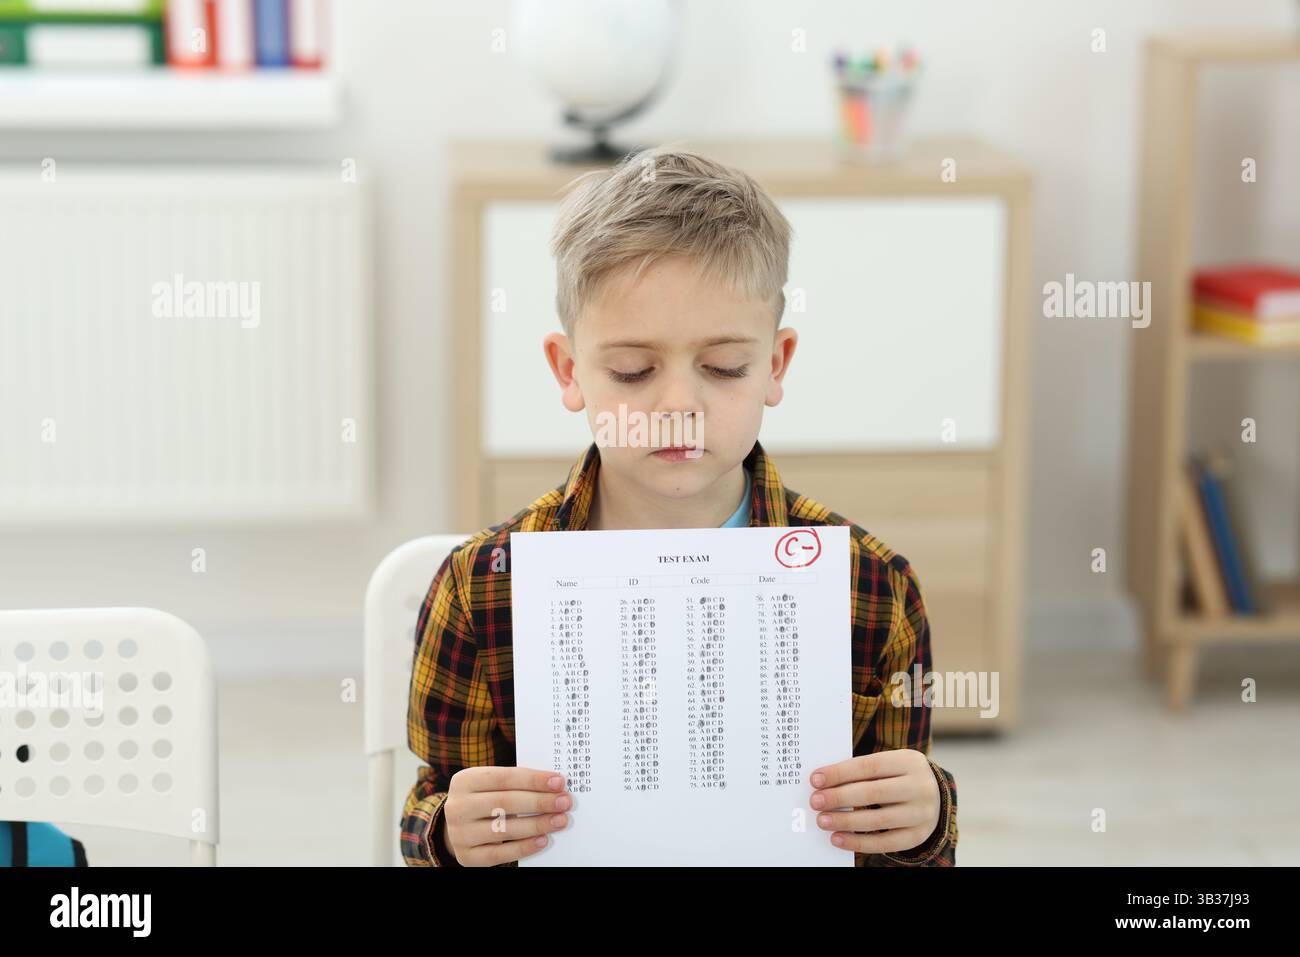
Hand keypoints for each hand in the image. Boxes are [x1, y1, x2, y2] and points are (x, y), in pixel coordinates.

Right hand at [443, 766, 570, 865]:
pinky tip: (543, 840)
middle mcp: (457, 807)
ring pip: (504, 829)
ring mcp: (459, 833)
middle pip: (505, 803)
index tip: (559, 782)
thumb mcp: (491, 785)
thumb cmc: (486, 799)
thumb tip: (554, 786)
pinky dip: (524, 847)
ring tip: (560, 820)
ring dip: (537, 824)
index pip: (504, 777)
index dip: (533, 780)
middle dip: (539, 802)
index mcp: (465, 781)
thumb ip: (516, 783)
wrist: (459, 826)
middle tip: (564, 802)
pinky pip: (499, 854)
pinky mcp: (466, 856)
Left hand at [808, 749, 939, 854]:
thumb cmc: (898, 776)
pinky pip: (885, 842)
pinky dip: (858, 842)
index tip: (815, 780)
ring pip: (878, 820)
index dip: (840, 773)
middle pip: (873, 793)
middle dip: (839, 797)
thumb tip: (823, 783)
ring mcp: (921, 813)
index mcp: (909, 761)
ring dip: (845, 821)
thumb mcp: (888, 764)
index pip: (869, 766)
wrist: (935, 796)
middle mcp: (919, 787)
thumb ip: (861, 771)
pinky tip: (838, 839)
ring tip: (822, 821)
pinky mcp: (918, 835)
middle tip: (815, 802)